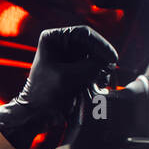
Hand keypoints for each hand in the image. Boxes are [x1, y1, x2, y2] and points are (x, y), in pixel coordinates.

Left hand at [0, 25, 118, 148]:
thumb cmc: (44, 95)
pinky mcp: (75, 69)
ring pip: (94, 56)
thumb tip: (109, 61)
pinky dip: (99, 74)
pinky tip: (100, 84)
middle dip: (102, 57)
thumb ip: (89, 66)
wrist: (36, 114)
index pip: (84, 34)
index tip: (112, 58)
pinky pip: (93, 67)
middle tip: (110, 69)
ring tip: (103, 80)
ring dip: (101, 67)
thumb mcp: (67, 78)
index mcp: (53, 38)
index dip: (101, 45)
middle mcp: (62, 44)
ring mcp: (69, 57)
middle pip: (91, 44)